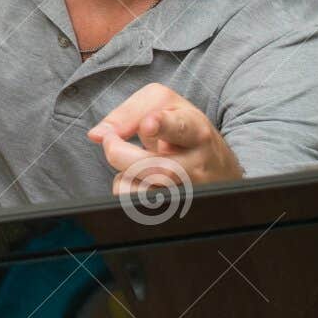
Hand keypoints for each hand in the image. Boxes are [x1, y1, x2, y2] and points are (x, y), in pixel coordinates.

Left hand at [87, 82, 241, 194]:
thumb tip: (97, 135)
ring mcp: (188, 194)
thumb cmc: (184, 131)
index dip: (161, 125)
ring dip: (123, 178)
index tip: (147, 125)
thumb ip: (129, 113)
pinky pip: (136, 207)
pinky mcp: (174, 211)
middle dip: (120, 154)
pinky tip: (139, 183)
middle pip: (157, 168)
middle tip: (111, 142)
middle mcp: (197, 165)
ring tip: (131, 167)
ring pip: (140, 193)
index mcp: (195, 130)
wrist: (219, 166)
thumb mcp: (165, 106)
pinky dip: (128, 192)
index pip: (181, 128)